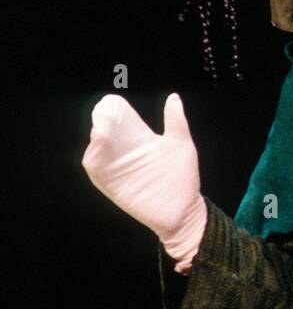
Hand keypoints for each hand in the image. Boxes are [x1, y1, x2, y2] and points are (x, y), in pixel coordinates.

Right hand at [82, 93, 206, 271]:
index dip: (114, 109)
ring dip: (96, 140)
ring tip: (101, 132)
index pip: (122, 119)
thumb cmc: (183, 178)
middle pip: (106, 131)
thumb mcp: (182, 145)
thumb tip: (173, 97)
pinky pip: (97, 171)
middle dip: (102, 122)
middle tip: (103, 114)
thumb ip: (175, 121)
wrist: (183, 212)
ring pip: (98, 150)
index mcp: (141, 139)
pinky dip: (93, 160)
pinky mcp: (112, 186)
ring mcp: (118, 169)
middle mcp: (125, 152)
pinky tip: (97, 151)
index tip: (112, 103)